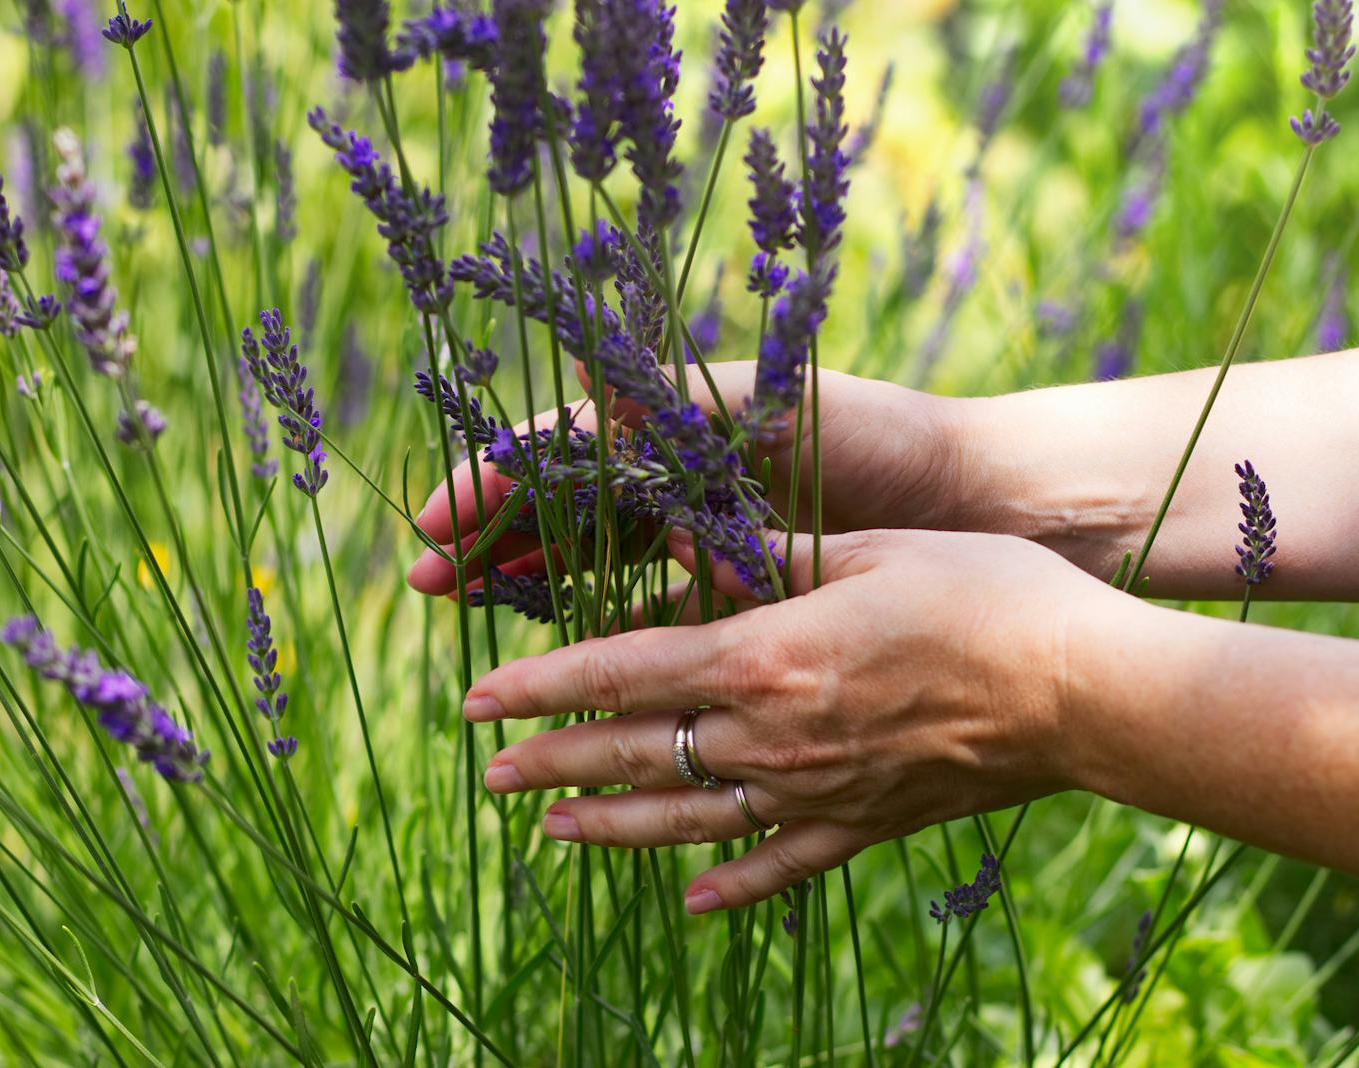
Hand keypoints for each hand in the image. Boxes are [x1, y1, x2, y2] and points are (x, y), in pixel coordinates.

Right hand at [406, 362, 967, 594]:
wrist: (984, 504)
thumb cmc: (883, 440)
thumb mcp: (771, 411)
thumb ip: (673, 399)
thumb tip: (579, 355)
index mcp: (679, 425)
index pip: (561, 451)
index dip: (494, 483)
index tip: (435, 521)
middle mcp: (683, 477)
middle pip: (564, 508)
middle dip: (494, 538)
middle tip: (429, 578)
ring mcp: (708, 532)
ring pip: (598, 561)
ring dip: (538, 583)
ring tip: (476, 615)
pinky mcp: (743, 587)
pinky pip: (661, 611)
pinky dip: (617, 628)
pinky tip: (575, 657)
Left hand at [461, 527, 1139, 912]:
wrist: (1088, 692)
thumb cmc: (985, 596)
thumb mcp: (868, 548)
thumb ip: (767, 553)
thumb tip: (683, 542)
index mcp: (765, 654)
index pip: (622, 672)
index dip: (542, 687)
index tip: (479, 699)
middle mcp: (774, 735)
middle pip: (636, 751)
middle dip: (551, 759)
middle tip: (489, 770)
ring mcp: (816, 792)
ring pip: (685, 818)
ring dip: (609, 822)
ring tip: (549, 827)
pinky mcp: (863, 827)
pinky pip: (779, 867)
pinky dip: (728, 885)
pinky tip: (688, 903)